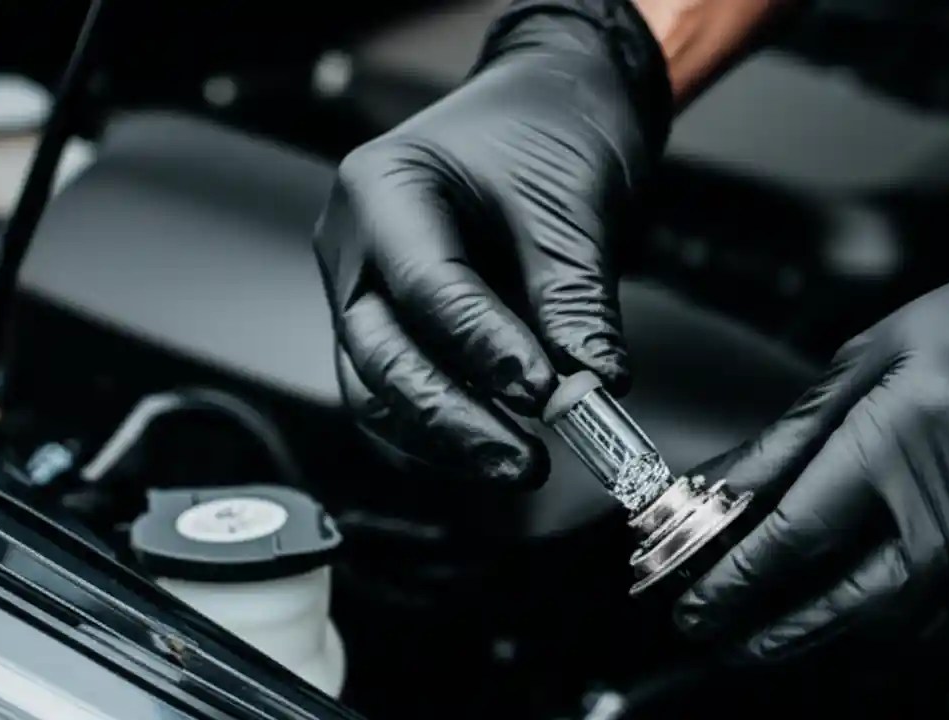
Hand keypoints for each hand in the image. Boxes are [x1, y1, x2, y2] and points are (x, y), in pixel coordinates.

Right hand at [313, 2, 671, 486]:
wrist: (551, 105)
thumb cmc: (546, 124)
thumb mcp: (570, 201)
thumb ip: (574, 296)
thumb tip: (591, 380)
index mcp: (381, 190)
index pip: (426, 288)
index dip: (484, 349)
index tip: (544, 392)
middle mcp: (356, 245)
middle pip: (381, 356)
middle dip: (452, 419)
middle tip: (523, 457)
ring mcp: (368, 288)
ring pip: (380, 389)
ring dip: (448, 438)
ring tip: (519, 463)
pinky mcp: (398, 325)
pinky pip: (405, 392)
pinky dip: (450, 428)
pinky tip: (499, 445)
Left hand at [675, 165, 948, 675]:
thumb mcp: (868, 358)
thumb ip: (792, 435)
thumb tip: (723, 489)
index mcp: (904, 440)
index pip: (796, 536)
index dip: (735, 581)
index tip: (696, 605)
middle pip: (851, 607)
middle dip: (776, 635)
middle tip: (728, 643)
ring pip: (918, 642)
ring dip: (845, 652)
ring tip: (793, 643)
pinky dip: (935, 663)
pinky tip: (892, 649)